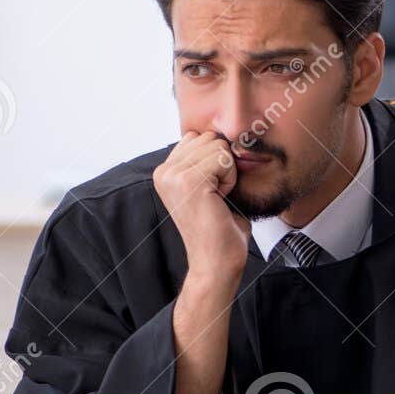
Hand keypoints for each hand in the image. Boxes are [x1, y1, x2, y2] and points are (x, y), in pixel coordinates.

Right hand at [153, 131, 250, 284]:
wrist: (216, 261)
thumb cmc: (219, 227)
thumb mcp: (207, 185)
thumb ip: (204, 160)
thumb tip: (218, 133)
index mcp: (164, 171)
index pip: (198, 137)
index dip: (215, 161)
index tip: (211, 190)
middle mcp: (163, 171)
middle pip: (209, 138)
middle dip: (222, 164)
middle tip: (216, 196)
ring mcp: (173, 175)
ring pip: (218, 146)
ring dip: (227, 172)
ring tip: (217, 198)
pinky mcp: (189, 181)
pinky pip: (224, 159)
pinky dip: (231, 179)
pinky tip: (220, 200)